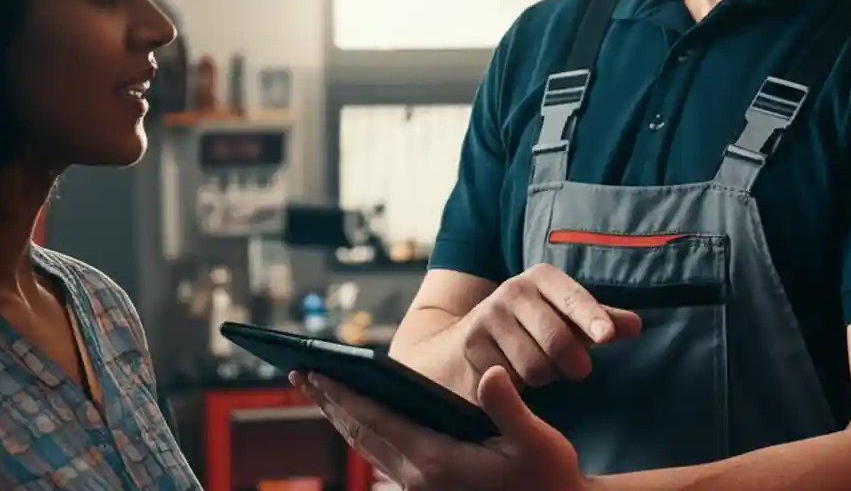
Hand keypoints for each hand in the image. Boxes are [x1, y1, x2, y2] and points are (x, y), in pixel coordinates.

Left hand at [291, 367, 592, 490]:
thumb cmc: (550, 478)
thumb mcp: (537, 440)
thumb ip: (509, 407)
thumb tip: (493, 373)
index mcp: (437, 461)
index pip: (376, 420)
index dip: (343, 394)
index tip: (315, 372)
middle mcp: (420, 478)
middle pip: (361, 434)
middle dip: (330, 402)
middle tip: (300, 374)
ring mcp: (421, 488)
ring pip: (368, 448)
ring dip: (342, 418)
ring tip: (322, 394)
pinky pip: (383, 459)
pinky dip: (365, 435)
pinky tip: (361, 422)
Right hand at [450, 263, 640, 390]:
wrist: (471, 337)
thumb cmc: (534, 325)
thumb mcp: (568, 317)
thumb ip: (603, 321)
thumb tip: (636, 325)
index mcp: (542, 277)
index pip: (572, 298)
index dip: (592, 317)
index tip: (607, 336)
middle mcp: (512, 289)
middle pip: (556, 339)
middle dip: (574, 362)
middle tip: (578, 370)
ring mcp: (488, 315)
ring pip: (534, 365)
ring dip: (545, 375)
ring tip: (541, 366)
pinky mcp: (472, 344)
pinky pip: (510, 379)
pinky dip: (519, 384)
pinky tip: (515, 373)